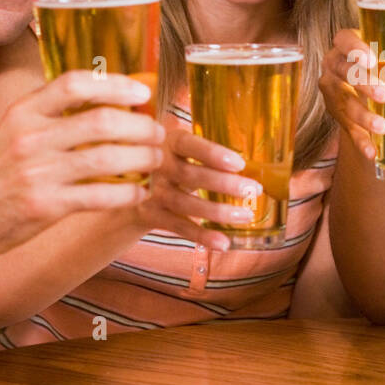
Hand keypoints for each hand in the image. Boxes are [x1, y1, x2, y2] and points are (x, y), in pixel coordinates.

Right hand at [0, 71, 164, 255]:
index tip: (141, 91)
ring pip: (107, 157)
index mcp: (24, 111)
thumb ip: (53, 113)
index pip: (74, 83)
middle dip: (140, 125)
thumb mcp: (14, 129)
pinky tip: (139, 193)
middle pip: (101, 121)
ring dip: (142, 158)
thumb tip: (109, 97)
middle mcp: (30, 137)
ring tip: (155, 160)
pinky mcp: (45, 206)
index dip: (115, 84)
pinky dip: (128, 194)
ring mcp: (37, 172)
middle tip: (157, 132)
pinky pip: (100, 196)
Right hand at [134, 125, 261, 249]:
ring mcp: (151, 191)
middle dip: (224, 184)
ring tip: (246, 216)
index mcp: (168, 141)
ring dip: (217, 212)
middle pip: (190, 176)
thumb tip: (254, 165)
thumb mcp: (183, 148)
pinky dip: (202, 235)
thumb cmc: (173, 160)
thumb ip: (208, 153)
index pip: (189, 144)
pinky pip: (178, 226)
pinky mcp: (149, 213)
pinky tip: (223, 243)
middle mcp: (156, 165)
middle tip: (254, 190)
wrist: (130, 183)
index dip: (213, 154)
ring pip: (185, 204)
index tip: (239, 164)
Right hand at [319, 28, 384, 160]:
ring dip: (363, 116)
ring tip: (383, 128)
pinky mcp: (336, 113)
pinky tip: (372, 152)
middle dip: (364, 84)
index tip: (370, 60)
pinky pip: (346, 128)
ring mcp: (333, 89)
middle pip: (344, 71)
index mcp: (349, 44)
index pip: (344, 40)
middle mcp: (335, 65)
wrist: (360, 80)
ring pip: (344, 102)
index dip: (354, 48)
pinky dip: (360, 140)